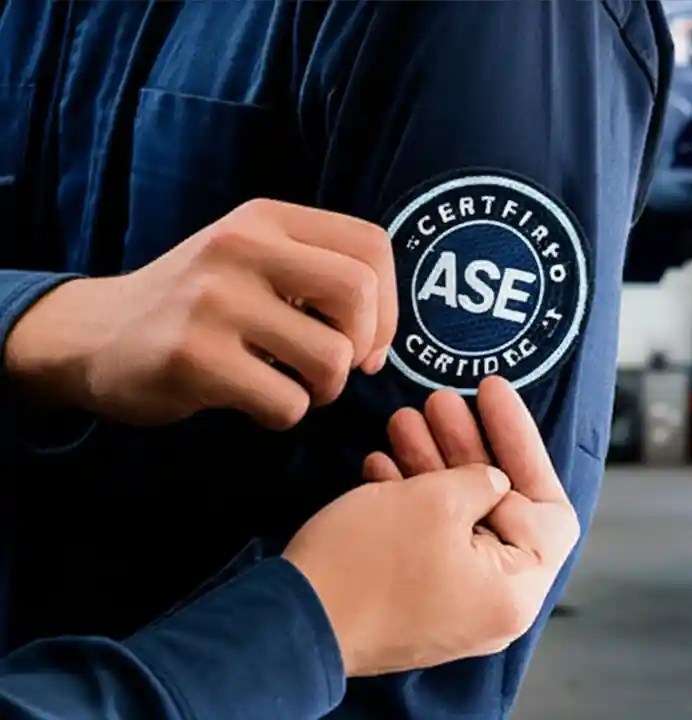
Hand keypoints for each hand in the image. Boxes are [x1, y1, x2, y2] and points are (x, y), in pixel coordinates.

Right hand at [3, 199, 396, 428]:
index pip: (371, 245)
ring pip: (330, 357)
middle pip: (359, 293)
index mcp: (265, 218)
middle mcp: (239, 246)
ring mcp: (213, 300)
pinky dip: (284, 414)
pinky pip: (286, 402)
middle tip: (335, 370)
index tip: (368, 341)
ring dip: (324, 389)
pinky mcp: (192, 357)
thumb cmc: (200, 306)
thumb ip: (320, 277)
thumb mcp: (255, 261)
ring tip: (290, 385)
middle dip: (362, 346)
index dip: (388, 304)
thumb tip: (382, 340)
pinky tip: (252, 400)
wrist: (94, 335)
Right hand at [285, 377, 579, 676]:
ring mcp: (451, 604)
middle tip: (441, 400)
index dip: (521, 444)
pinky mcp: (411, 599)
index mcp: (516, 590)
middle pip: (498, 509)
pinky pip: (425, 541)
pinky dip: (409, 500)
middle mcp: (493, 605)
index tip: (492, 394)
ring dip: (431, 465)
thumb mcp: (436, 501)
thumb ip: (481, 480)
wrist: (287, 625)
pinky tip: (382, 462)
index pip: (548, 508)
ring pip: (456, 520)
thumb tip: (492, 480)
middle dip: (466, 446)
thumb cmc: (369, 563)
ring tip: (405, 418)